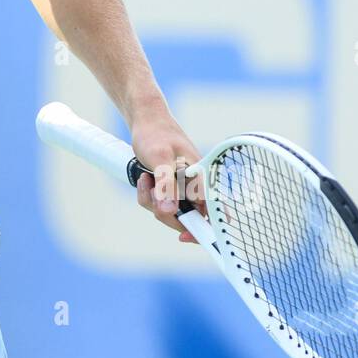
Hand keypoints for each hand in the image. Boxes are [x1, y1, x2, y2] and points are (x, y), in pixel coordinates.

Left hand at [130, 108, 204, 243]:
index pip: (213, 214)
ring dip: (152, 201)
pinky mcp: (168, 188)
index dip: (202, 231)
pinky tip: (144, 179)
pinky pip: (157, 204)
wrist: (146, 121)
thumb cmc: (156, 134)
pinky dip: (146, 196)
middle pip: (186, 220)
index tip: (183, 237)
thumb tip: (168, 210)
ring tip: (147, 179)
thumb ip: (166, 184)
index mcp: (201, 179)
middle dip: (165, 212)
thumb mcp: (159, 158)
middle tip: (153, 194)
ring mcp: (181, 189)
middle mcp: (194, 187)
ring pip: (168, 213)